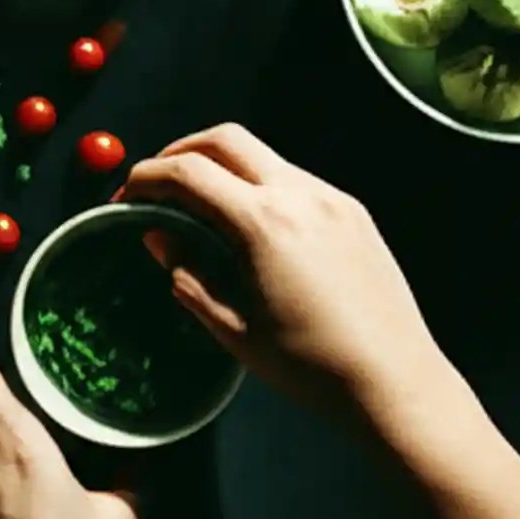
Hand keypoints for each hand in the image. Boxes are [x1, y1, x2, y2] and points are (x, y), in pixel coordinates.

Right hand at [123, 123, 458, 429]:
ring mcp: (332, 199)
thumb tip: (158, 238)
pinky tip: (248, 225)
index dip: (148, 176)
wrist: (394, 379)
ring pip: (263, 156)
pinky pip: (294, 179)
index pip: (190, 172)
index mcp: (264, 224)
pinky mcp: (353, 212)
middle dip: (182, 151)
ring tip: (199, 207)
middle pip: (227, 139)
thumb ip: (190, 277)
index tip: (126, 196)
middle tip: (156, 183)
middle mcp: (301, 195)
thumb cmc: (309, 366)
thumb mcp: (234, 329)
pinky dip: (258, 185)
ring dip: (222, 167)